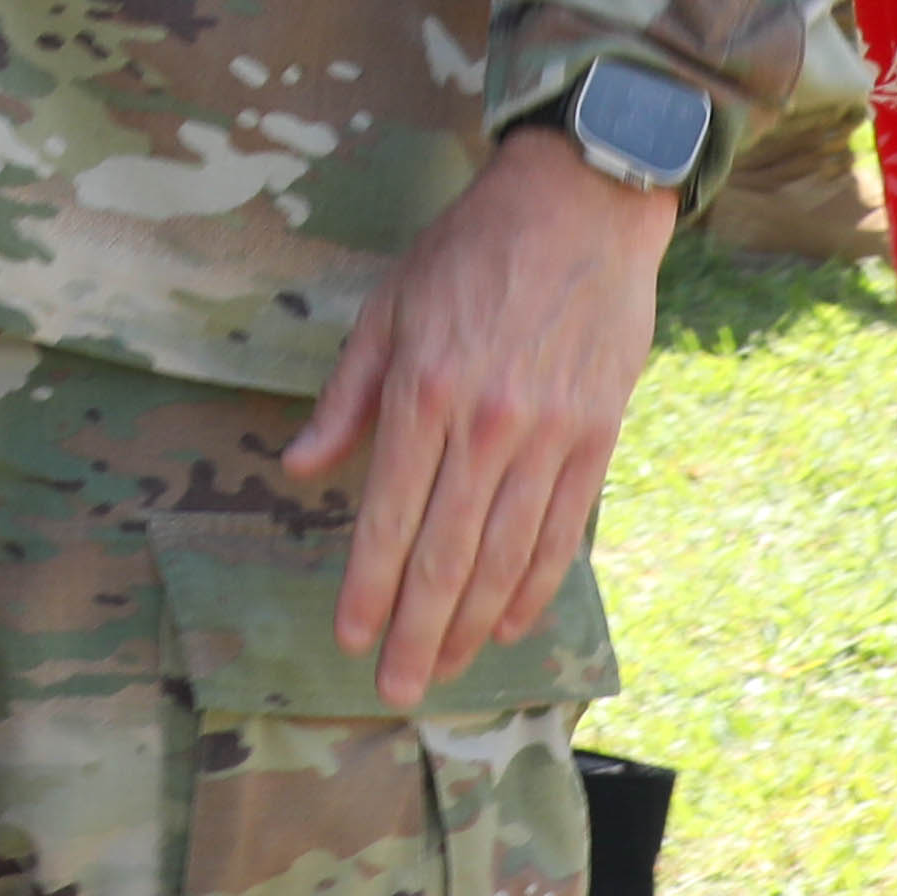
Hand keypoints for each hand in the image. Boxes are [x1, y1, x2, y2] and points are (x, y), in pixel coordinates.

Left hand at [280, 127, 672, 702]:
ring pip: (506, 558)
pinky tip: (510, 625)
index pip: (388, 515)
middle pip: (447, 555)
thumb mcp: (388, 306)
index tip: (351, 638)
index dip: (368, 587)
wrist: (581, 206)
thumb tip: (299, 468)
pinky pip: (562, 533)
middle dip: (418, 633)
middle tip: (397, 689)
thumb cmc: (469, 251)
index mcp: (423, 390)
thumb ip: (346, 396)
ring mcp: (550, 437)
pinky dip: (535, 587)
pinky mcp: (597, 439)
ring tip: (446, 671)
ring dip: (473, 626)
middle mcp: (487, 424)